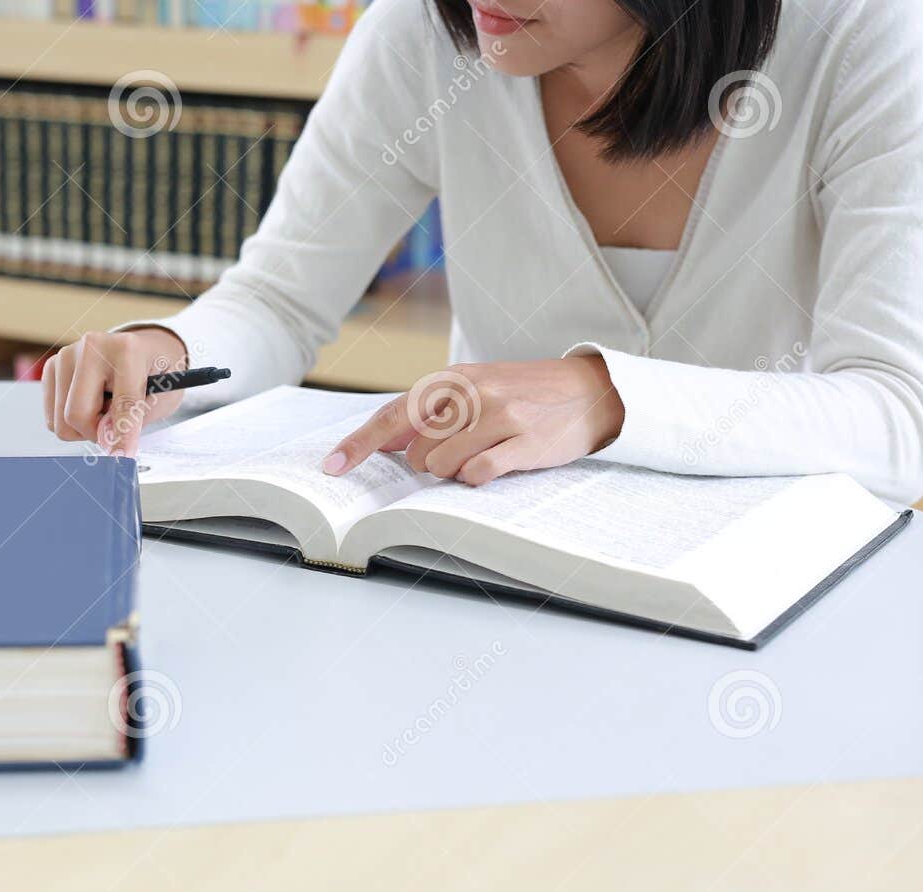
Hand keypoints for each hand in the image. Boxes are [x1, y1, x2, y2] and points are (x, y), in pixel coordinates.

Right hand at [42, 327, 188, 456]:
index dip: (123, 436)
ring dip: (85, 427)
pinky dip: (71, 420)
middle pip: (77, 415)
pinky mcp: (51, 366)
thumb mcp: (162, 397)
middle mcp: (92, 346)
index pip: (123, 404)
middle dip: (97, 432)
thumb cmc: (152, 373)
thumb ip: (135, 421)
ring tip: (104, 408)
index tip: (121, 456)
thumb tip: (106, 443)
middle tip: (115, 424)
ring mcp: (67, 355)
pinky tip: (89, 402)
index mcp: (127, 349)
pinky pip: (52, 417)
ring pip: (62, 420)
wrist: (140, 351)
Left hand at [322, 355, 624, 485]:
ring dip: (455, 473)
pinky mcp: (524, 442)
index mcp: (452, 380)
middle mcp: (472, 394)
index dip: (359, 444)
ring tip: (483, 454)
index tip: (332, 467)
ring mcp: (499, 417)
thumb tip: (387, 443)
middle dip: (429, 465)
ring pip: (443, 467)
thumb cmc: (524, 394)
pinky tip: (496, 465)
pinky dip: (478, 479)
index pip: (393, 416)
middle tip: (462, 452)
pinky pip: (477, 476)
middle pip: (417, 453)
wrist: (590, 390)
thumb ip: (432, 412)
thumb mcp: (475, 388)